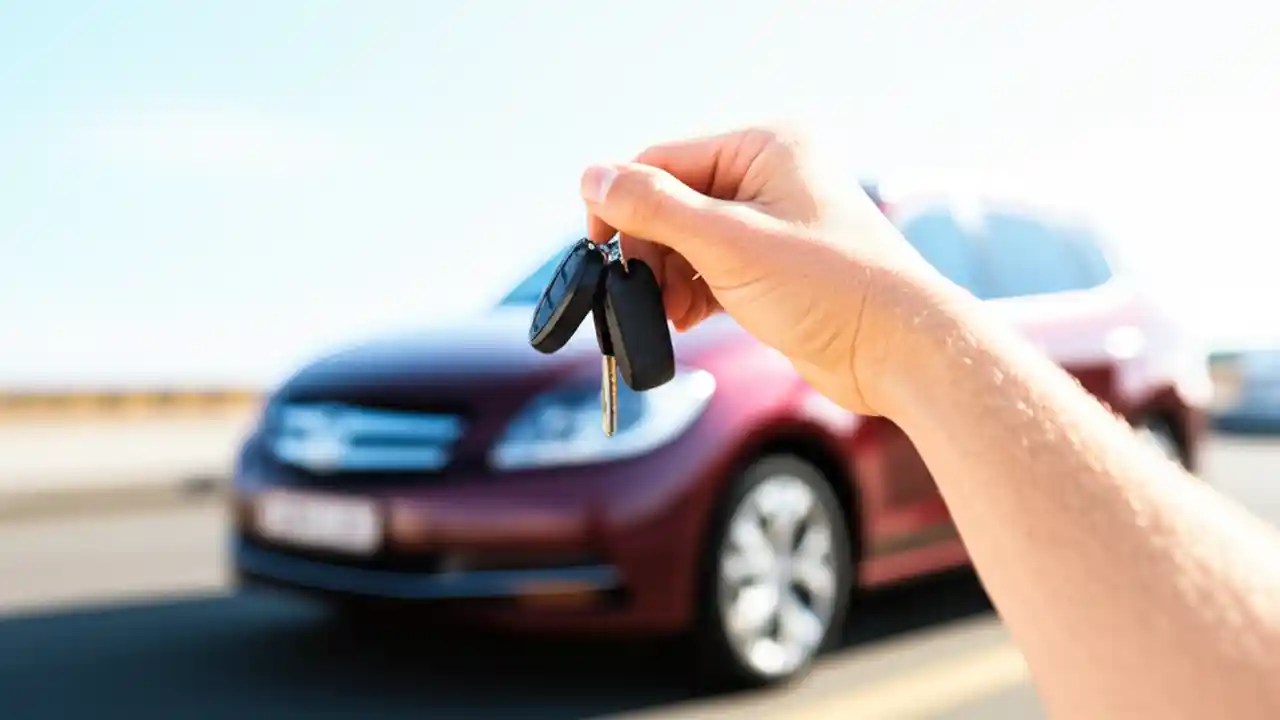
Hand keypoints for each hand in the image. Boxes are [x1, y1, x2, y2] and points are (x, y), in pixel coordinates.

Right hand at [580, 127, 944, 414]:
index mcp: (766, 145)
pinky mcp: (773, 266)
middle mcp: (769, 174)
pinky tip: (685, 319)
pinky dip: (690, 293)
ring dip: (668, 278)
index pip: (664, 161)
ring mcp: (772, 221)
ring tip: (670, 314)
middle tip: (641, 294)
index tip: (599, 250)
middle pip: (672, 201)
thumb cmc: (829, 288)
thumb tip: (592, 178)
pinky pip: (710, 267)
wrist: (896, 352)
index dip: (624, 204)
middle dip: (651, 251)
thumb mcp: (729, 243)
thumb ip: (655, 209)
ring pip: (688, 239)